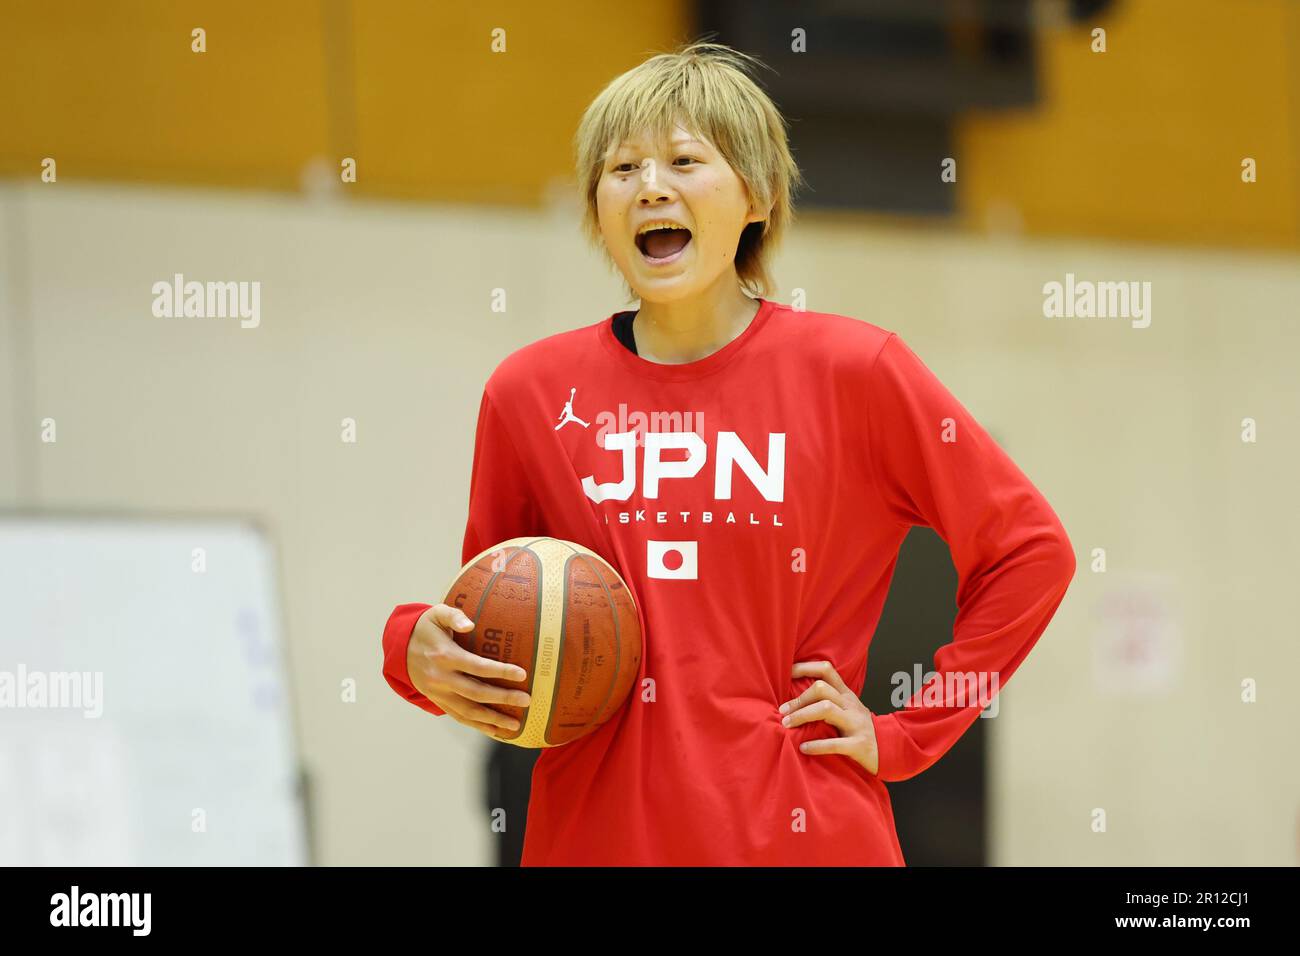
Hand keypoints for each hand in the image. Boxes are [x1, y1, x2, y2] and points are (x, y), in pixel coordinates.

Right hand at [406, 604, 531, 739]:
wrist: (399, 648)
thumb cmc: (426, 628)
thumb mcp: (437, 614)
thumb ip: (454, 616)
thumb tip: (471, 624)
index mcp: (445, 656)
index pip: (477, 667)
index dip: (500, 671)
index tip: (522, 674)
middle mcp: (441, 678)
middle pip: (476, 693)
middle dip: (503, 698)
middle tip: (526, 700)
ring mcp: (439, 693)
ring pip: (468, 711)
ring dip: (492, 720)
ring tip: (515, 725)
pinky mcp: (438, 701)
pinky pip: (459, 717)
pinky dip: (478, 726)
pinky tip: (495, 731)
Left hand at [779, 660, 879, 776]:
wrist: (892, 749)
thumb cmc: (861, 729)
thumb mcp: (848, 709)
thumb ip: (828, 700)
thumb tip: (793, 697)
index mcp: (846, 695)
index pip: (826, 670)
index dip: (805, 668)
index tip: (785, 674)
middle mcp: (850, 705)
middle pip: (822, 688)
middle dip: (799, 699)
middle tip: (783, 712)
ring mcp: (855, 724)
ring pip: (826, 710)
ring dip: (802, 716)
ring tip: (787, 725)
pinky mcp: (858, 744)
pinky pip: (834, 743)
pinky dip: (816, 745)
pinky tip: (803, 747)